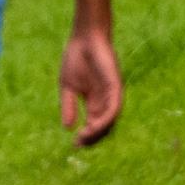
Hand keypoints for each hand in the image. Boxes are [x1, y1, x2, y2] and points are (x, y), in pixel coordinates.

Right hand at [59, 26, 121, 146]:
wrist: (84, 40)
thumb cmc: (76, 60)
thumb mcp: (67, 87)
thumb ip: (69, 106)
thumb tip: (67, 127)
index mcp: (94, 102)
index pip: (93, 125)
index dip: (86, 136)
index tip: (75, 145)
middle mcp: (106, 101)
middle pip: (104, 127)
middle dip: (93, 137)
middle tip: (80, 144)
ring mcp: (112, 95)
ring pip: (110, 120)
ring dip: (99, 131)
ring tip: (85, 137)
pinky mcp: (116, 87)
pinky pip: (114, 108)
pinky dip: (106, 119)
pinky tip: (95, 126)